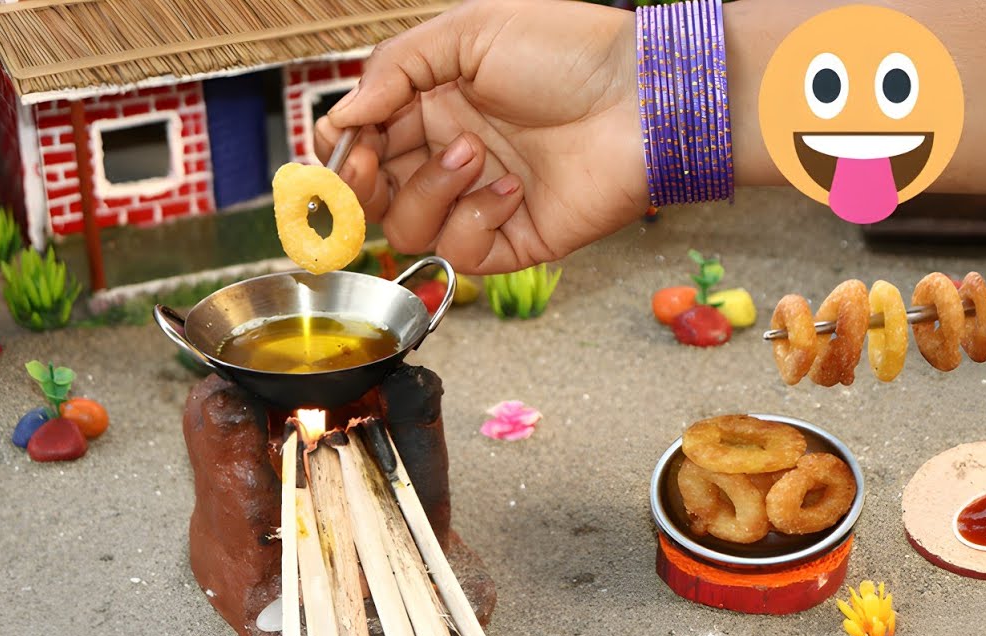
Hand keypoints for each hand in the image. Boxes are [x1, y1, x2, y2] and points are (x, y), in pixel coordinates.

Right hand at [315, 0, 647, 273]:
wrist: (644, 95)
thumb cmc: (566, 52)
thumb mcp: (469, 32)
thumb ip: (396, 67)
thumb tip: (343, 114)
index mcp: (433, 107)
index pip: (362, 143)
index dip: (341, 150)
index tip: (343, 143)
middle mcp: (450, 158)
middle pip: (374, 196)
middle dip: (360, 184)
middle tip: (370, 163)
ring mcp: (480, 203)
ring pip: (409, 229)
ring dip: (429, 191)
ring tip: (475, 154)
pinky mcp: (513, 242)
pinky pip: (461, 254)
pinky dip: (476, 220)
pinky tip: (512, 185)